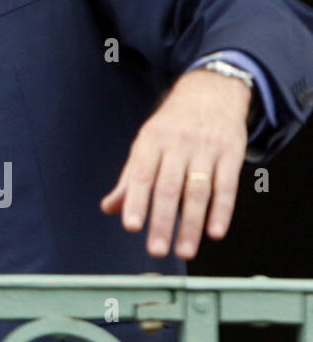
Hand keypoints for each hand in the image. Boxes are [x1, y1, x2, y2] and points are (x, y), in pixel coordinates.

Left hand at [100, 68, 249, 258]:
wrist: (211, 91)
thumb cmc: (173, 125)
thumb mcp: (146, 142)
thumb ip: (130, 178)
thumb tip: (109, 208)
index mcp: (150, 140)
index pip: (141, 175)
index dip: (135, 201)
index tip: (131, 226)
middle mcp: (177, 144)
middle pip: (168, 187)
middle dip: (162, 221)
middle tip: (156, 250)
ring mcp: (206, 148)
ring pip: (197, 191)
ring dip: (191, 224)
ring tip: (185, 250)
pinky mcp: (231, 153)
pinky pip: (227, 186)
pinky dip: (222, 211)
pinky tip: (215, 232)